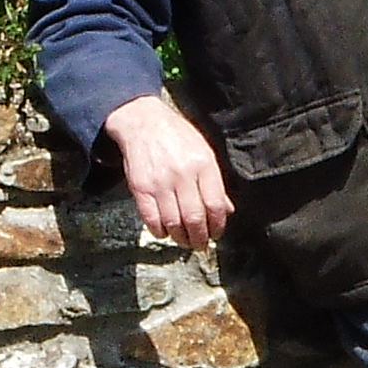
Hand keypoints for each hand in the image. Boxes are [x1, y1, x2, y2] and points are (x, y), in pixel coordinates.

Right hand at [104, 93, 231, 249]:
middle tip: (200, 245)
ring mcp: (160, 182)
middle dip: (200, 238)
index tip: (216, 233)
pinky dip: (160, 231)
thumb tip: (227, 210)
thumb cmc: (177, 137)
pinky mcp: (140, 188)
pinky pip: (152, 220)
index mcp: (203, 164)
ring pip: (174, 223)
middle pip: (194, 219)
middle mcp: (183, 174)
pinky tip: (165, 231)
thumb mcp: (203, 151)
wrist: (143, 123)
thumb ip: (215, 182)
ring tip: (184, 240)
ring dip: (180, 239)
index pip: (215, 205)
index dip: (217, 226)